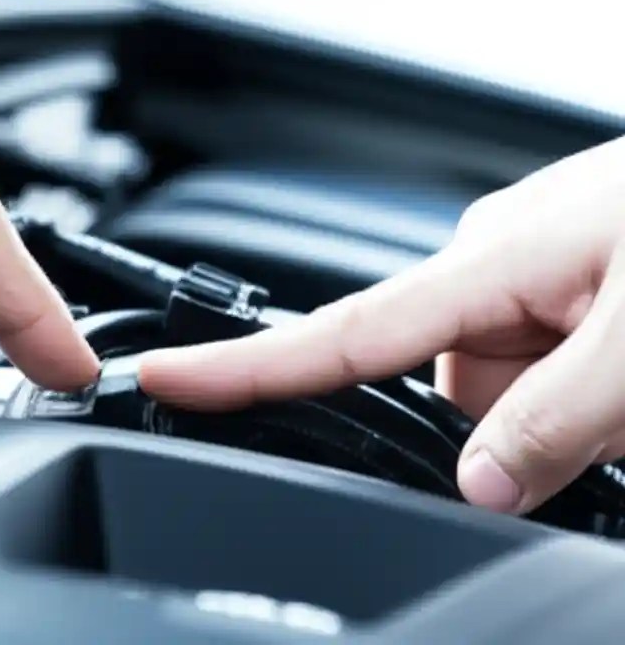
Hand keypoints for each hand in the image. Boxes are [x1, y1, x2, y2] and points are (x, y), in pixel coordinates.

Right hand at [139, 135, 624, 514]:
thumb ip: (560, 415)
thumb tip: (481, 481)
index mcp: (491, 260)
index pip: (339, 333)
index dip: (244, 366)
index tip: (163, 379)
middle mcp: (498, 262)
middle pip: (445, 388)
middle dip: (512, 428)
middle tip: (617, 420)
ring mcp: (539, 270)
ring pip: (506, 387)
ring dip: (570, 415)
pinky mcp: (575, 280)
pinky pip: (547, 364)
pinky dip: (590, 391)